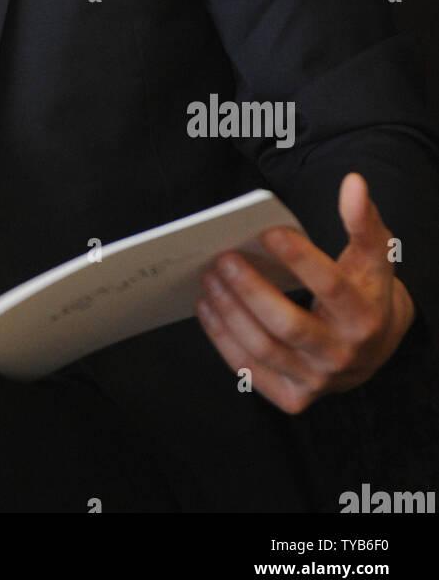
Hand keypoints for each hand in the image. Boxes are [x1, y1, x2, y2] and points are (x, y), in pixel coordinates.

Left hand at [195, 172, 415, 412]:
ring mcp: (317, 381)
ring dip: (229, 313)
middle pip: (289, 326)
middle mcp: (343, 355)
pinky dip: (222, 339)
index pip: (331, 287)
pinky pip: (250, 370)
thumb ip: (362, 219)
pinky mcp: (293, 397)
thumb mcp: (374, 254)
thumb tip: (352, 182)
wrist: (373, 347)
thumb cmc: (365, 289)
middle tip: (222, 257)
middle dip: (251, 290)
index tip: (268, 231)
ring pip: (263, 349)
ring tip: (208, 278)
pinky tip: (206, 307)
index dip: (300, 258)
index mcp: (365, 317)